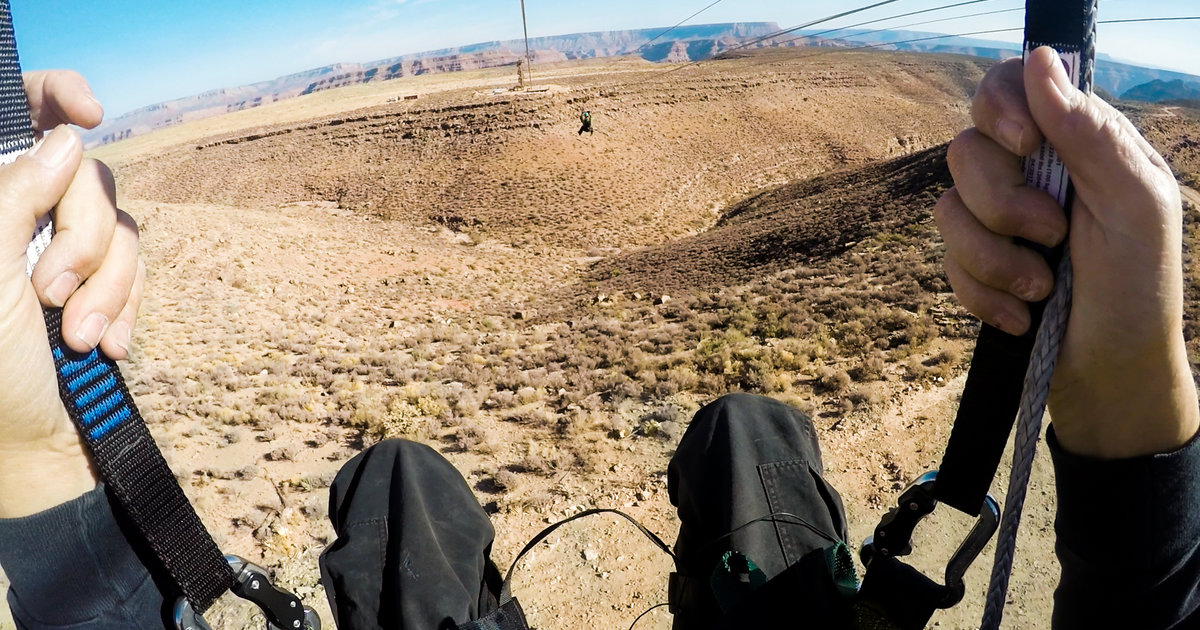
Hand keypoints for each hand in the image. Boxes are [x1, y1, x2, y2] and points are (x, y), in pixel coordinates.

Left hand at [0, 71, 143, 517]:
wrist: (39, 453)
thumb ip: (14, 199)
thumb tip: (64, 140)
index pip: (17, 126)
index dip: (50, 97)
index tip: (89, 109)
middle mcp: (18, 222)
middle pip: (80, 176)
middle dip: (81, 239)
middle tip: (51, 295)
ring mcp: (59, 254)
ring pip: (117, 224)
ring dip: (109, 287)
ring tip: (82, 339)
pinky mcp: (100, 284)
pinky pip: (138, 265)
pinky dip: (128, 306)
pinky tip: (109, 346)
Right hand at [935, 47, 1198, 458]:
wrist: (1110, 373)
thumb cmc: (1139, 286)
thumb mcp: (1134, 203)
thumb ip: (1089, 131)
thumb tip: (1039, 58)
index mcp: (1076, 144)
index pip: (1009, 88)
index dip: (1000, 107)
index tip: (1025, 146)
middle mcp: (1031, 174)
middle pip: (967, 150)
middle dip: (1003, 204)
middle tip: (1052, 237)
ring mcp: (996, 220)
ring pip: (947, 209)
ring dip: (995, 259)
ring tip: (1042, 289)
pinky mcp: (974, 264)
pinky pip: (945, 262)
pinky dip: (984, 294)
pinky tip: (1022, 315)